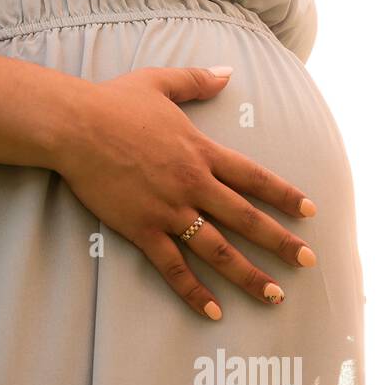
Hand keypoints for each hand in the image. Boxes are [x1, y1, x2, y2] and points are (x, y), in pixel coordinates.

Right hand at [56, 65, 316, 317]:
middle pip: (247, 218)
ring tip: (275, 296)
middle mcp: (193, 184)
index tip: (310, 212)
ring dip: (249, 275)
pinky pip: (174, 268)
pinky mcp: (143, 230)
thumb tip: (228, 72)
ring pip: (219, 250)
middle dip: (281, 242)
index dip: (284, 195)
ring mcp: (169, 210)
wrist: (74, 126)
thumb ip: (197, 80)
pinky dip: (195, 292)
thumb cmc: (112, 102)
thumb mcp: (160, 82)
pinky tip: (215, 312)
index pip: (254, 178)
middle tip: (309, 260)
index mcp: (201, 151)